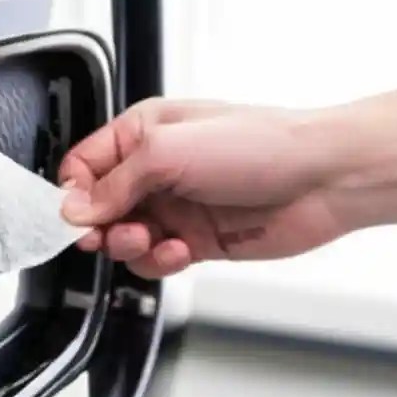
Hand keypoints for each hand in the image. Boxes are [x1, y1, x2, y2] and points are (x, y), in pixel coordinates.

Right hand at [59, 98, 348, 277]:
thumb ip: (115, 182)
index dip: (72, 193)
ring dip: (129, 246)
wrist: (324, 180)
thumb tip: (75, 208)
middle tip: (104, 234)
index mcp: (142, 133)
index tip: (73, 215)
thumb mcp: (169, 150)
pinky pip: (155, 260)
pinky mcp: (196, 240)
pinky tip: (178, 252)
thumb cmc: (261, 145)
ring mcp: (176, 206)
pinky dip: (158, 262)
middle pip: (98, 208)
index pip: (83, 166)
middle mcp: (155, 169)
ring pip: (124, 239)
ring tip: (150, 239)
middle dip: (98, 226)